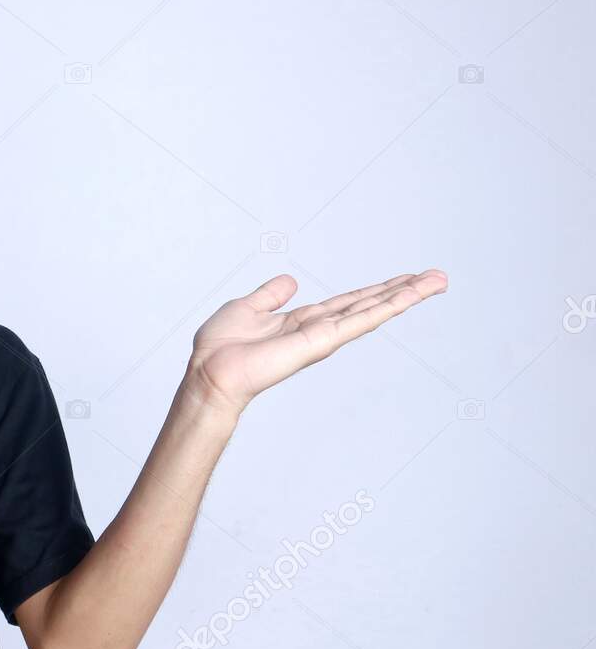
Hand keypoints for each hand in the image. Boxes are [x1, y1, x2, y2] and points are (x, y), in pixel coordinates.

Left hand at [185, 268, 448, 416]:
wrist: (210, 371)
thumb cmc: (221, 347)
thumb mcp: (247, 307)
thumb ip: (271, 295)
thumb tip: (291, 281)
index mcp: (303, 321)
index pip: (348, 302)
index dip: (376, 290)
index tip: (405, 279)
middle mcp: (320, 329)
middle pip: (370, 304)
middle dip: (403, 291)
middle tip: (438, 277)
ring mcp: (324, 336)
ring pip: (373, 311)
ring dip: (407, 295)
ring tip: (438, 281)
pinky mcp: (322, 342)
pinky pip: (360, 321)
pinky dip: (386, 307)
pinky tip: (408, 296)